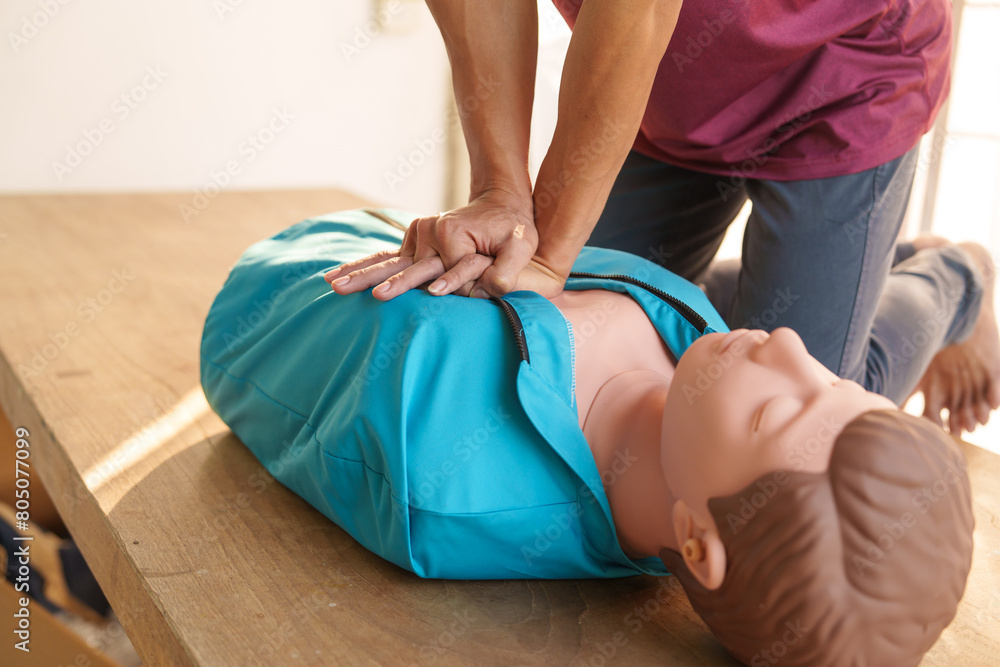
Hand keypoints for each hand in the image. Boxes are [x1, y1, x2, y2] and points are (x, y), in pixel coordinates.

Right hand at [325, 251, 566, 299]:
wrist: (504, 205)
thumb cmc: (516, 230)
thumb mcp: (520, 247)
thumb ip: (506, 270)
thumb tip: (486, 290)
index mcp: (451, 235)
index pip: (439, 275)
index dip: (443, 287)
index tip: (403, 296)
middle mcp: (429, 233)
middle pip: (399, 266)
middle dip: (370, 280)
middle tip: (343, 291)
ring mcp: (420, 236)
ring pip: (386, 261)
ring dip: (357, 273)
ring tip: (331, 284)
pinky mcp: (415, 241)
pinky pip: (388, 257)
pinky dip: (364, 266)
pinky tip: (339, 275)